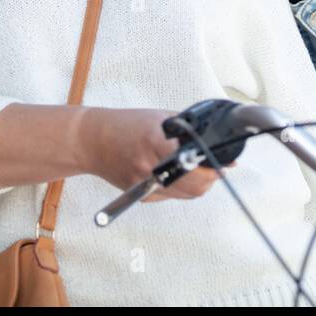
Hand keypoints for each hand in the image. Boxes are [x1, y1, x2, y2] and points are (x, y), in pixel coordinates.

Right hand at [71, 106, 235, 200]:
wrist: (91, 141)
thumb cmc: (125, 125)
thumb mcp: (160, 118)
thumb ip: (188, 129)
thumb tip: (215, 141)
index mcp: (156, 144)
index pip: (194, 164)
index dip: (213, 166)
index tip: (224, 162)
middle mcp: (149, 168)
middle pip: (195, 187)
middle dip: (209, 178)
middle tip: (212, 166)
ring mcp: (143, 185)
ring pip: (186, 195)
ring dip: (196, 183)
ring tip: (192, 166)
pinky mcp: (140, 196)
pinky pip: (171, 196)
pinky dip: (178, 187)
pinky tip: (172, 172)